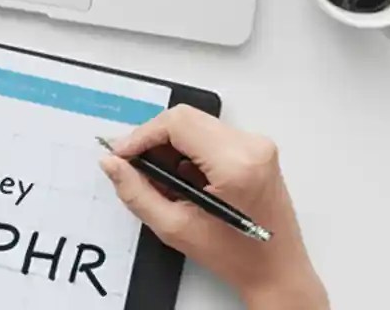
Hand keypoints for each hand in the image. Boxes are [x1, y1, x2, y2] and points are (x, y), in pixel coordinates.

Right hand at [99, 106, 327, 309]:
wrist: (276, 271)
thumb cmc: (235, 257)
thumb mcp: (176, 228)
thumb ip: (137, 192)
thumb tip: (112, 164)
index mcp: (236, 164)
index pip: (177, 123)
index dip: (141, 135)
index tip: (121, 155)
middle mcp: (251, 146)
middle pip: (186, 119)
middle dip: (153, 140)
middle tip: (134, 167)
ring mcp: (257, 145)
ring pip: (197, 125)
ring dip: (171, 146)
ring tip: (161, 181)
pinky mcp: (257, 149)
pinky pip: (211, 136)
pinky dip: (189, 152)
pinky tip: (183, 180)